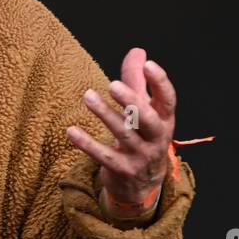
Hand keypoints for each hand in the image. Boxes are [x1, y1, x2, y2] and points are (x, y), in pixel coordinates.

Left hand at [65, 48, 175, 209]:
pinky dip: (86, 144)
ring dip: (104, 114)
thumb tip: (137, 51)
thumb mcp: (145, 112)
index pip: (168, 100)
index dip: (160, 82)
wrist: (142, 186)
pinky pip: (103, 156)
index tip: (148, 64)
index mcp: (165, 121)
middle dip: (131, 101)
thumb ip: (138, 82)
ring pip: (123, 134)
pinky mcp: (122, 170)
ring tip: (88, 96)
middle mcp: (157, 139)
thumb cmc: (143, 139)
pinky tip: (71, 131)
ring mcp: (140, 157)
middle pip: (146, 118)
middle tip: (112, 84)